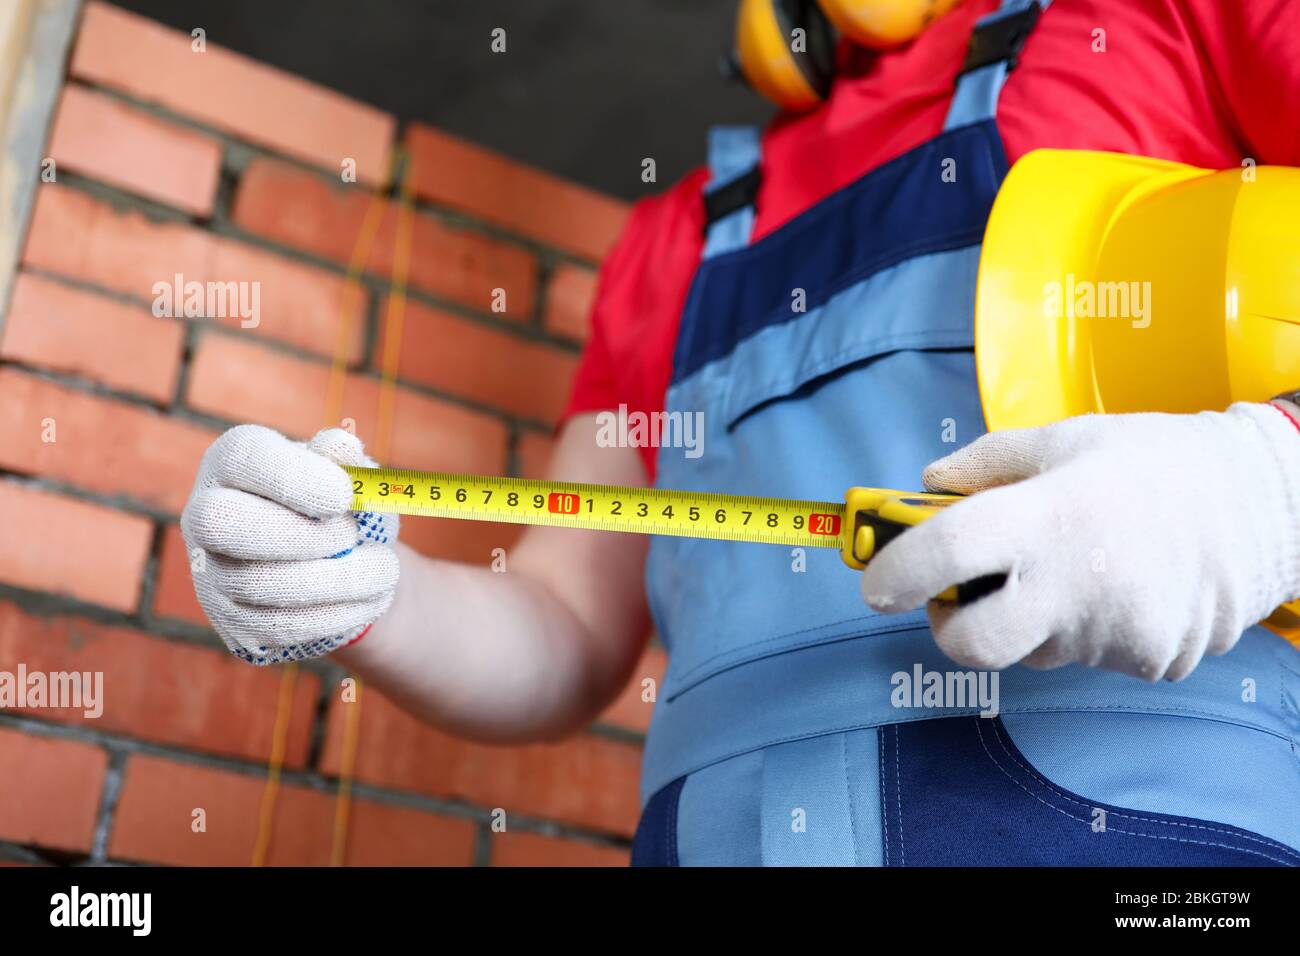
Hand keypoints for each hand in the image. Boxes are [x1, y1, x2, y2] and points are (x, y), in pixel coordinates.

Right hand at [180, 425, 399, 664]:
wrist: (346, 566)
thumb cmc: (343, 508)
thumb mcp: (350, 478)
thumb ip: (345, 462)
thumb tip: (340, 446)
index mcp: (233, 463)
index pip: (242, 456)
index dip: (292, 477)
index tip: (343, 495)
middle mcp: (205, 514)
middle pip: (222, 522)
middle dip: (300, 533)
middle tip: (351, 535)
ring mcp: (211, 572)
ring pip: (256, 583)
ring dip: (335, 579)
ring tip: (385, 569)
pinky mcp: (231, 621)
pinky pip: (275, 626)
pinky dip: (333, 614)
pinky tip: (370, 599)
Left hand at [860, 403, 1299, 680]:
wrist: (1263, 505)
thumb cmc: (1152, 461)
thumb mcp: (1063, 439)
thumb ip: (984, 464)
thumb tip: (925, 485)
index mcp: (1051, 515)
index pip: (950, 552)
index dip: (898, 570)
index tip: (875, 582)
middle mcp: (1078, 584)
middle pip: (971, 645)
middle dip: (947, 623)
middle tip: (956, 592)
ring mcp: (1113, 632)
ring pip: (1027, 649)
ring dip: (1023, 618)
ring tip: (1069, 567)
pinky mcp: (1146, 662)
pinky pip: (1079, 656)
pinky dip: (1076, 629)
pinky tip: (1109, 588)